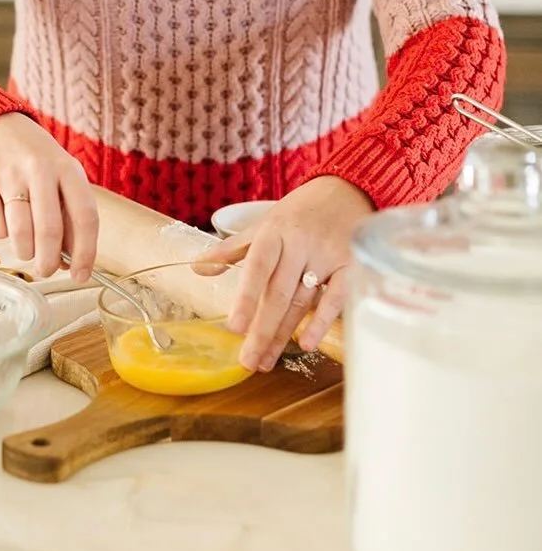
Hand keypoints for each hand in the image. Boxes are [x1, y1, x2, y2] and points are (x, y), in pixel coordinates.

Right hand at [0, 112, 98, 281]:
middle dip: (48, 262)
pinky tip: (3, 221)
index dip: (86, 252)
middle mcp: (40, 168)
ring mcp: (9, 173)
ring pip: (19, 234)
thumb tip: (71, 263)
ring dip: (24, 252)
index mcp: (68, 168)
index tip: (81, 276)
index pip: (85, 217)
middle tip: (46, 271)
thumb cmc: (37, 163)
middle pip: (49, 230)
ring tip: (25, 248)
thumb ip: (68, 215)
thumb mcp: (62, 177)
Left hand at [202, 177, 373, 370]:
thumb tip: (197, 268)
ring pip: (303, 301)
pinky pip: (337, 298)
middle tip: (247, 361)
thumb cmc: (298, 213)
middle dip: (262, 331)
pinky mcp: (353, 265)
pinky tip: (307, 344)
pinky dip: (322, 322)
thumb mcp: (263, 225)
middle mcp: (301, 243)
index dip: (246, 298)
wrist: (346, 190)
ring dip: (284, 334)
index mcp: (275, 231)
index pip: (258, 268)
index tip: (234, 328)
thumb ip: (232, 249)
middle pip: (279, 293)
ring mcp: (328, 254)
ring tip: (266, 361)